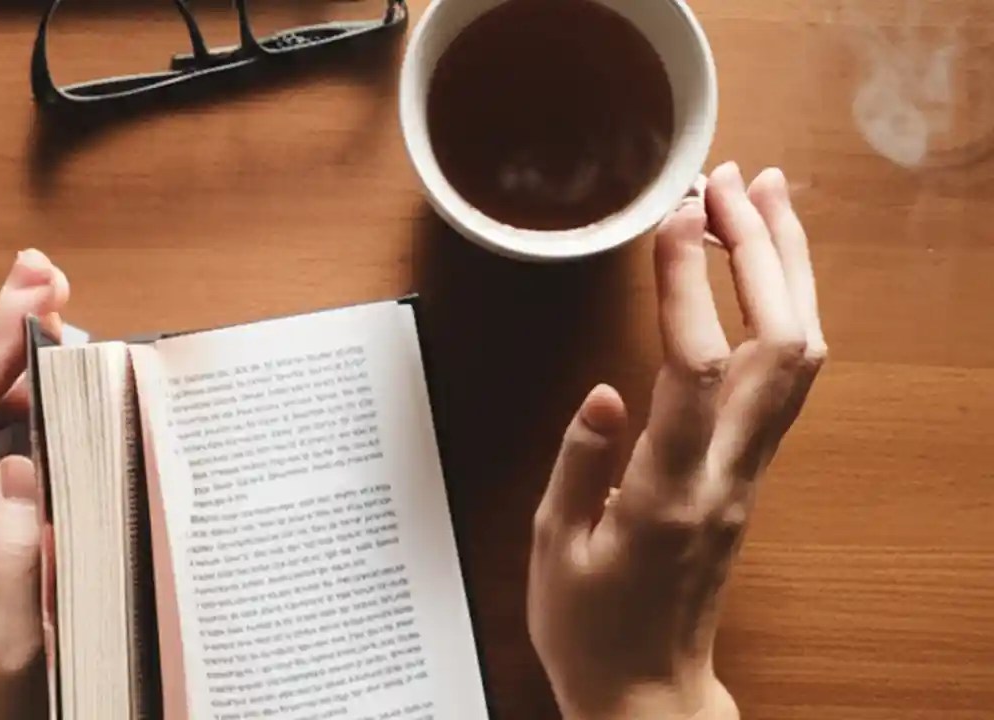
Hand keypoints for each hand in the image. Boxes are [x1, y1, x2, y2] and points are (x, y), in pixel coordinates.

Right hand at [528, 163, 826, 719]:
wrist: (649, 689)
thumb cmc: (592, 628)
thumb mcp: (557, 550)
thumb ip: (579, 466)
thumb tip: (603, 393)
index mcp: (668, 493)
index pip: (696, 368)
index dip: (691, 282)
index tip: (677, 213)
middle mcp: (727, 475)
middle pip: (779, 345)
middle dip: (762, 250)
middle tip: (732, 180)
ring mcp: (749, 472)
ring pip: (798, 356)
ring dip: (787, 270)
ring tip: (763, 199)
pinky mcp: (750, 471)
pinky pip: (785, 378)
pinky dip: (782, 308)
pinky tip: (762, 272)